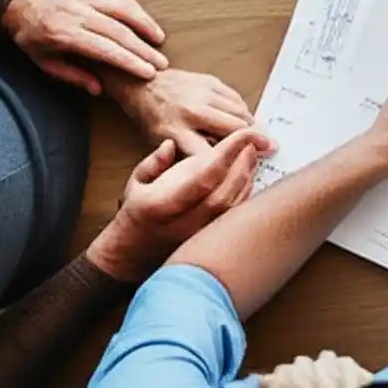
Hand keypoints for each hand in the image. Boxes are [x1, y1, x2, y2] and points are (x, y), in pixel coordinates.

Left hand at [1, 0, 167, 94]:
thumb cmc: (29, 33)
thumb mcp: (43, 61)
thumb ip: (73, 75)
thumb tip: (99, 89)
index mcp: (63, 32)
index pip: (105, 49)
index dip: (129, 61)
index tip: (147, 72)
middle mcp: (76, 11)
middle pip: (119, 31)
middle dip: (143, 49)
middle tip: (161, 62)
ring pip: (123, 9)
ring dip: (145, 25)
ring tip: (159, 39)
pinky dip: (136, 8)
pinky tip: (145, 20)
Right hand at [86, 129, 274, 280]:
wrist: (134, 252)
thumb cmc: (138, 212)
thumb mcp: (136, 183)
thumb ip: (154, 162)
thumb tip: (170, 145)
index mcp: (162, 204)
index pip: (203, 174)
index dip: (227, 153)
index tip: (242, 135)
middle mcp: (184, 221)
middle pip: (225, 190)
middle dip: (243, 163)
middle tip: (252, 141)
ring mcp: (200, 233)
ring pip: (235, 204)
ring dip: (248, 176)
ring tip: (252, 154)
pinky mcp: (212, 238)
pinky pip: (236, 214)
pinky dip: (247, 192)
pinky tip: (249, 175)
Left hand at [107, 68, 253, 156]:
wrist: (142, 84)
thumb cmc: (153, 118)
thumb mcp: (163, 142)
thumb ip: (190, 152)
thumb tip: (221, 160)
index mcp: (175, 131)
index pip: (209, 153)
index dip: (232, 161)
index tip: (250, 166)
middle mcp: (191, 111)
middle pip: (234, 129)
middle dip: (254, 140)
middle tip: (269, 148)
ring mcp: (201, 93)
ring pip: (239, 112)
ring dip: (251, 125)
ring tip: (257, 135)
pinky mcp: (209, 81)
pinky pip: (235, 98)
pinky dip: (243, 110)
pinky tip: (244, 118)